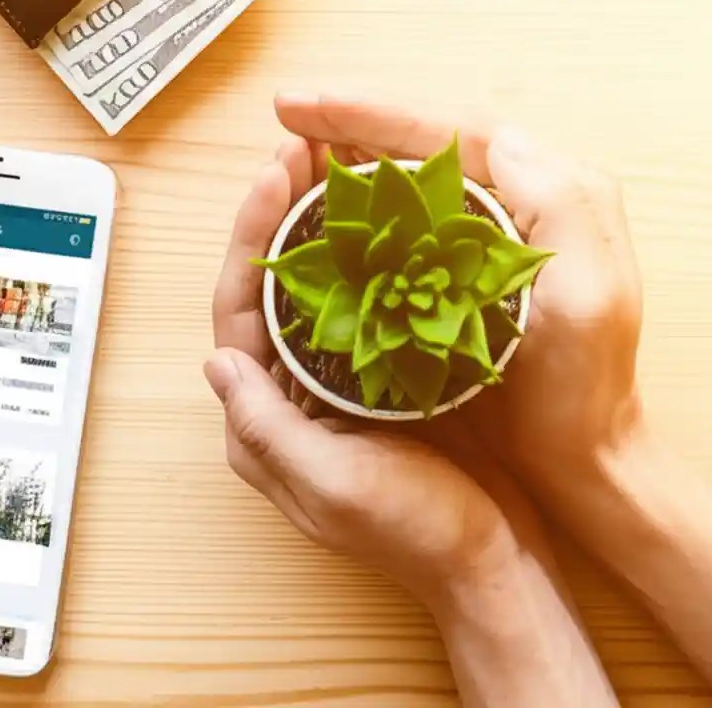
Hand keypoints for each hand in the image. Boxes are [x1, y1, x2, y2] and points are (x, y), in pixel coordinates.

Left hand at [207, 96, 553, 598]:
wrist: (494, 561)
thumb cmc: (416, 531)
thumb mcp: (330, 484)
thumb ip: (266, 427)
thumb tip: (217, 363)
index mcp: (266, 424)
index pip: (237, 315)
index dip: (250, 240)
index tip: (273, 177)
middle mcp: (290, 401)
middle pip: (269, 293)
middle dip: (279, 219)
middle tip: (303, 152)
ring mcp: (336, 391)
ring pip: (314, 294)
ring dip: (319, 232)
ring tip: (336, 169)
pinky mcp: (381, 385)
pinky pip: (360, 311)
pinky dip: (364, 264)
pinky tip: (384, 224)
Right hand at [271, 93, 644, 490]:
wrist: (582, 455)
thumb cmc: (584, 390)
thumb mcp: (591, 299)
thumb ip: (561, 206)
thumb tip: (500, 137)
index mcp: (552, 190)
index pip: (450, 127)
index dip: (372, 111)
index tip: (305, 108)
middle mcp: (523, 198)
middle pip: (425, 136)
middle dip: (352, 118)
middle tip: (286, 112)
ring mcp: (493, 233)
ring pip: (413, 169)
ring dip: (354, 149)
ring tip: (295, 147)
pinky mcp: (469, 268)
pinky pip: (409, 212)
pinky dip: (364, 197)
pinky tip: (324, 200)